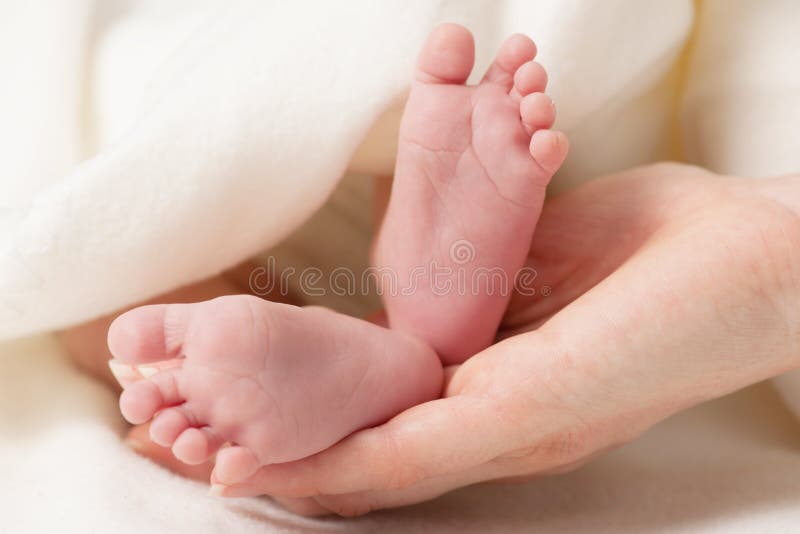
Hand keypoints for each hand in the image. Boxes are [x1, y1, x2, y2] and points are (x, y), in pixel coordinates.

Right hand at [212, 163, 799, 514]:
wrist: (768, 255)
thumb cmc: (669, 249)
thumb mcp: (555, 256)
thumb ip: (495, 283)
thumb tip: (444, 283)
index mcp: (510, 380)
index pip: (400, 415)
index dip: (327, 423)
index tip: (257, 416)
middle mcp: (504, 420)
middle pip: (379, 455)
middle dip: (292, 459)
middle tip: (205, 458)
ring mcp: (514, 422)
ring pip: (384, 468)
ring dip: (297, 471)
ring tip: (215, 470)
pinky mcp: (527, 410)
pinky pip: (416, 452)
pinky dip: (342, 466)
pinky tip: (280, 471)